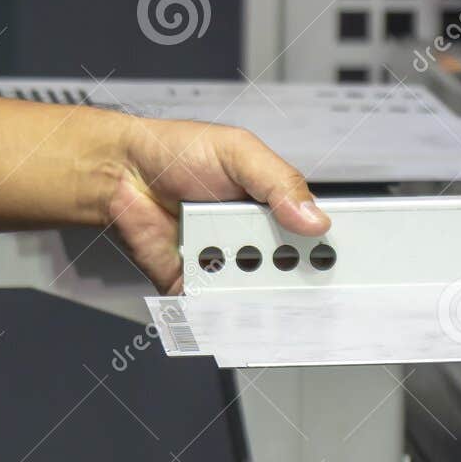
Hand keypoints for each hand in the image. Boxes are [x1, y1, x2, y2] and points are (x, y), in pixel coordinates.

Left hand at [108, 117, 330, 293]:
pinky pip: (215, 307)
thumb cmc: (177, 152)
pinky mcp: (196, 286)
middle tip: (301, 276)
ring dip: (259, 294)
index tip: (340, 259)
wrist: (120, 172)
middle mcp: (255, 239)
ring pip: (256, 292)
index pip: (313, 232)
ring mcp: (227, 263)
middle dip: (298, 277)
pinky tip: (227, 305)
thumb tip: (313, 218)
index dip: (329, 248)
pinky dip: (220, 309)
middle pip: (290, 269)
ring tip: (253, 280)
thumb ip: (278, 181)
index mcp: (274, 206)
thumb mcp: (238, 151)